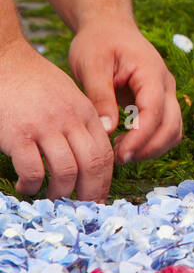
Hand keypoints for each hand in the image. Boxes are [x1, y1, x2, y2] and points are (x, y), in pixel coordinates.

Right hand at [0, 38, 114, 199]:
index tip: (98, 198)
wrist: (7, 62)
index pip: (105, 154)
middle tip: (79, 209)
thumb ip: (82, 123)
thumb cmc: (37, 82)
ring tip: (51, 199)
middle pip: (92, 166)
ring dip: (59, 193)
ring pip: (65, 172)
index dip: (104, 181)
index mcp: (86, 113)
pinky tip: (25, 186)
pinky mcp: (19, 135)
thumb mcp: (70, 97)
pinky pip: (33, 171)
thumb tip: (92, 159)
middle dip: (89, 194)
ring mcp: (45, 127)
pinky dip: (31, 185)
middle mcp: (70, 120)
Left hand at [69, 15, 182, 165]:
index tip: (117, 154)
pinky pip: (164, 129)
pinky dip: (149, 142)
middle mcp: (166, 85)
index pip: (155, 112)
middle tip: (116, 159)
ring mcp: (165, 94)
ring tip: (118, 153)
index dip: (140, 137)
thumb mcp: (92, 64)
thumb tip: (108, 131)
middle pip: (172, 126)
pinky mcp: (159, 102)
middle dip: (147, 148)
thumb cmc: (98, 42)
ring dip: (150, 148)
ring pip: (173, 132)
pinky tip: (123, 144)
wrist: (109, 27)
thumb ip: (100, 96)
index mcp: (151, 72)